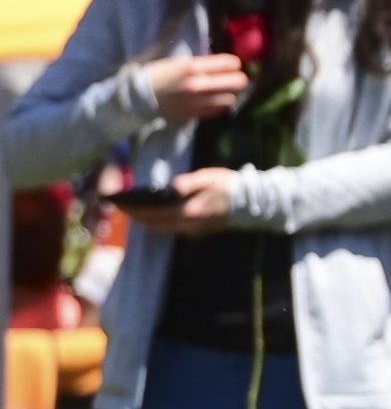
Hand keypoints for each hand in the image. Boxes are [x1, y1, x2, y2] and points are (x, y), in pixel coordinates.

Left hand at [120, 167, 237, 236]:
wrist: (252, 202)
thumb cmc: (229, 186)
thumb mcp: (208, 178)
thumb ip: (187, 183)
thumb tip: (169, 187)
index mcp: (189, 210)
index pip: (154, 213)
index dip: (135, 209)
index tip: (119, 203)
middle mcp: (188, 224)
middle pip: (154, 225)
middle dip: (136, 217)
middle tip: (122, 208)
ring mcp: (194, 230)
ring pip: (162, 229)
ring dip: (146, 221)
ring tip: (134, 211)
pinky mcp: (199, 231)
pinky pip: (172, 229)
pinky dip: (159, 223)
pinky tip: (155, 215)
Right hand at [141, 53, 248, 122]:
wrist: (139, 98)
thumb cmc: (158, 75)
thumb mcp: (178, 63)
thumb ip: (201, 64)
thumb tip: (223, 64)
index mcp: (193, 67)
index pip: (230, 63)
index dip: (235, 63)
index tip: (233, 65)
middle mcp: (199, 85)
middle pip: (237, 82)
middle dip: (238, 78)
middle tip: (234, 78)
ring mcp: (199, 102)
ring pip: (231, 98)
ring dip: (229, 93)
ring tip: (223, 91)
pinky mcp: (196, 114)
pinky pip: (219, 110)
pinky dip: (220, 105)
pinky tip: (214, 101)